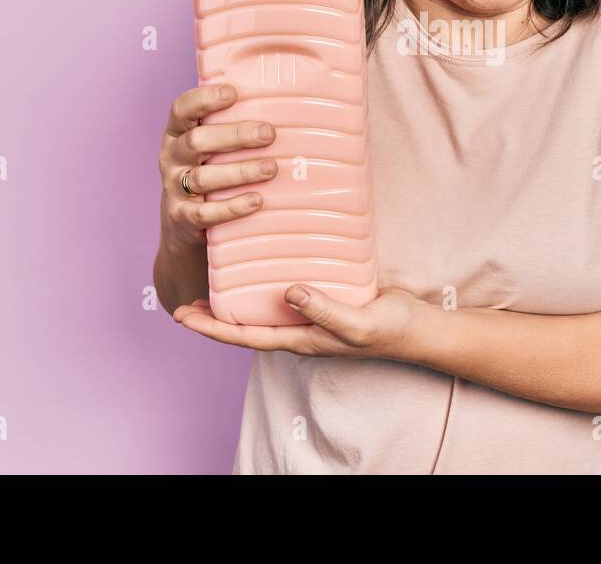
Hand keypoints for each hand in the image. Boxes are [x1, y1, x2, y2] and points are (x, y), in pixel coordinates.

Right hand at [157, 82, 276, 252]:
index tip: (232, 93)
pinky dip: (232, 207)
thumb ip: (231, 124)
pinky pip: (205, 213)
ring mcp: (174, 188)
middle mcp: (172, 157)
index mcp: (177, 133)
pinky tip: (256, 200)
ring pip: (203, 178)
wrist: (183, 226)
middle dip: (235, 135)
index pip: (182, 109)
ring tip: (271, 168)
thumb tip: (282, 98)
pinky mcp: (182, 218)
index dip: (204, 99)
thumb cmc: (208, 171)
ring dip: (240, 172)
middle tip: (269, 133)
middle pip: (197, 141)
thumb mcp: (211, 146)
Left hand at [173, 285, 430, 360]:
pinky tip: (263, 261)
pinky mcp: (325, 296)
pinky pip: (287, 290)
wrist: (417, 328)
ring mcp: (310, 314)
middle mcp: (299, 328)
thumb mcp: (356, 323)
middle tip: (184, 296)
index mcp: (300, 339)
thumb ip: (324, 310)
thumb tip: (289, 293)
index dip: (211, 328)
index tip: (183, 315)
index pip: (245, 336)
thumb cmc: (388, 330)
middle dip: (213, 314)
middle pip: (245, 324)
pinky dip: (267, 279)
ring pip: (263, 307)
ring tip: (214, 276)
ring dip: (236, 296)